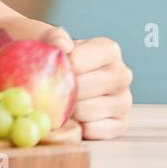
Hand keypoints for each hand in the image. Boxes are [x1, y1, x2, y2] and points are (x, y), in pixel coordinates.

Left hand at [0, 17, 132, 139]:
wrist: (49, 73)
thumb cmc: (48, 54)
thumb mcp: (44, 38)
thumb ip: (52, 36)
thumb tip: (63, 46)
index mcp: (108, 50)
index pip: (82, 61)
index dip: (59, 69)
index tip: (45, 71)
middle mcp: (122, 74)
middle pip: (89, 88)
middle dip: (61, 92)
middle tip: (43, 93)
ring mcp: (123, 100)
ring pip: (92, 111)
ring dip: (67, 112)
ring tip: (53, 105)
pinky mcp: (120, 123)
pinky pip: (99, 131)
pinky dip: (78, 128)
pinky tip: (67, 119)